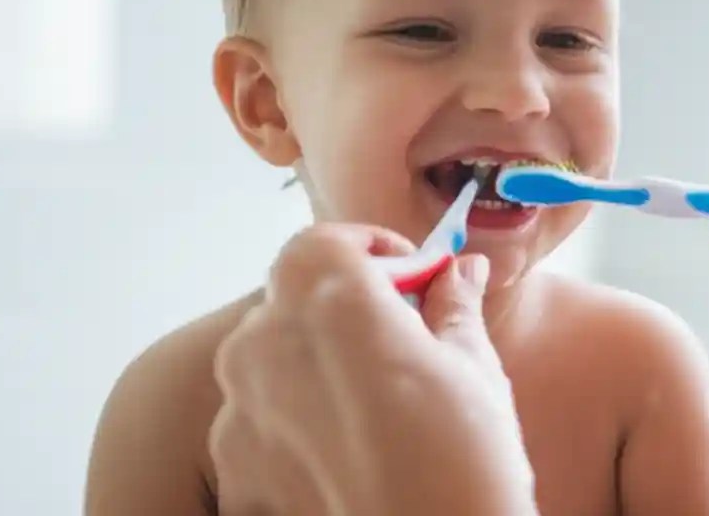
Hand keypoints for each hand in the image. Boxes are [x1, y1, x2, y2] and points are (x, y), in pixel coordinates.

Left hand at [209, 223, 536, 515]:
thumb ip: (454, 306)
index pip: (323, 242)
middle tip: (403, 332)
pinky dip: (294, 415)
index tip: (409, 274)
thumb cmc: (465, 467)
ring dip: (315, 357)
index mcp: (333, 303)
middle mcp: (270, 345)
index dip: (370, 250)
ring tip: (376, 398)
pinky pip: (258, 414)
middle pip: (294, 295)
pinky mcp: (233, 463)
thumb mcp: (475, 369)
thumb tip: (460, 273)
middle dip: (344, 302)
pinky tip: (348, 444)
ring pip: (271, 354)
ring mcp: (242, 408)